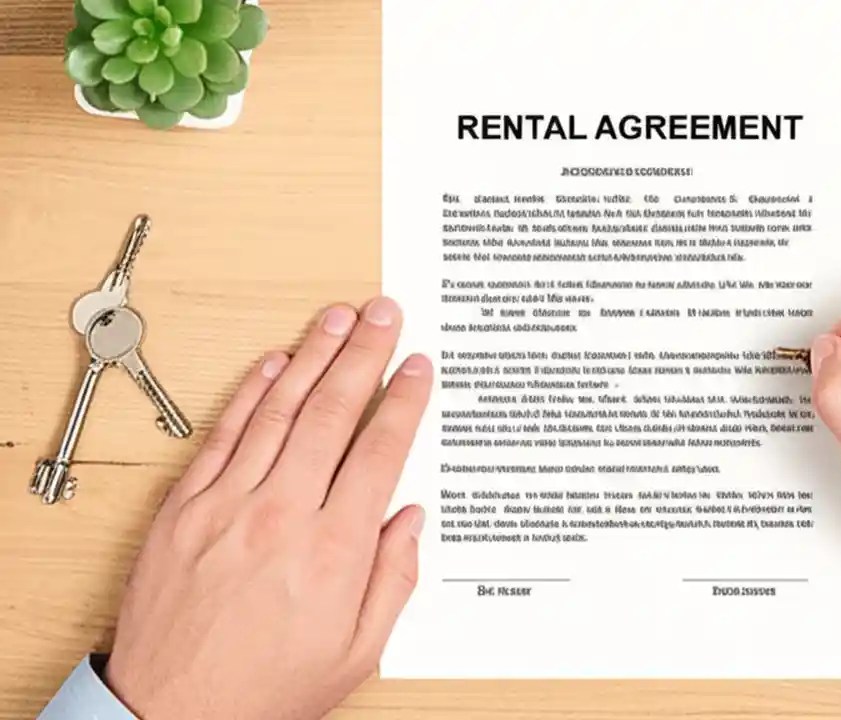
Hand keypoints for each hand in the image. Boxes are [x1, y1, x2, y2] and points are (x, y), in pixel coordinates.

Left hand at [104, 298, 432, 718]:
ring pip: (278, 411)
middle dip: (364, 355)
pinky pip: (223, 435)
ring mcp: (227, 506)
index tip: (417, 367)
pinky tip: (273, 363)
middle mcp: (282, 517)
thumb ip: (394, 580)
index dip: (403, 401)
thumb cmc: (265, 689)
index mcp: (334, 552)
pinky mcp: (185, 508)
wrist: (170, 714)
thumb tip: (410, 520)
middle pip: (332, 414)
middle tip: (385, 314)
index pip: (379, 452)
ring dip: (312, 357)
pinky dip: (250, 393)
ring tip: (337, 318)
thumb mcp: (357, 653)